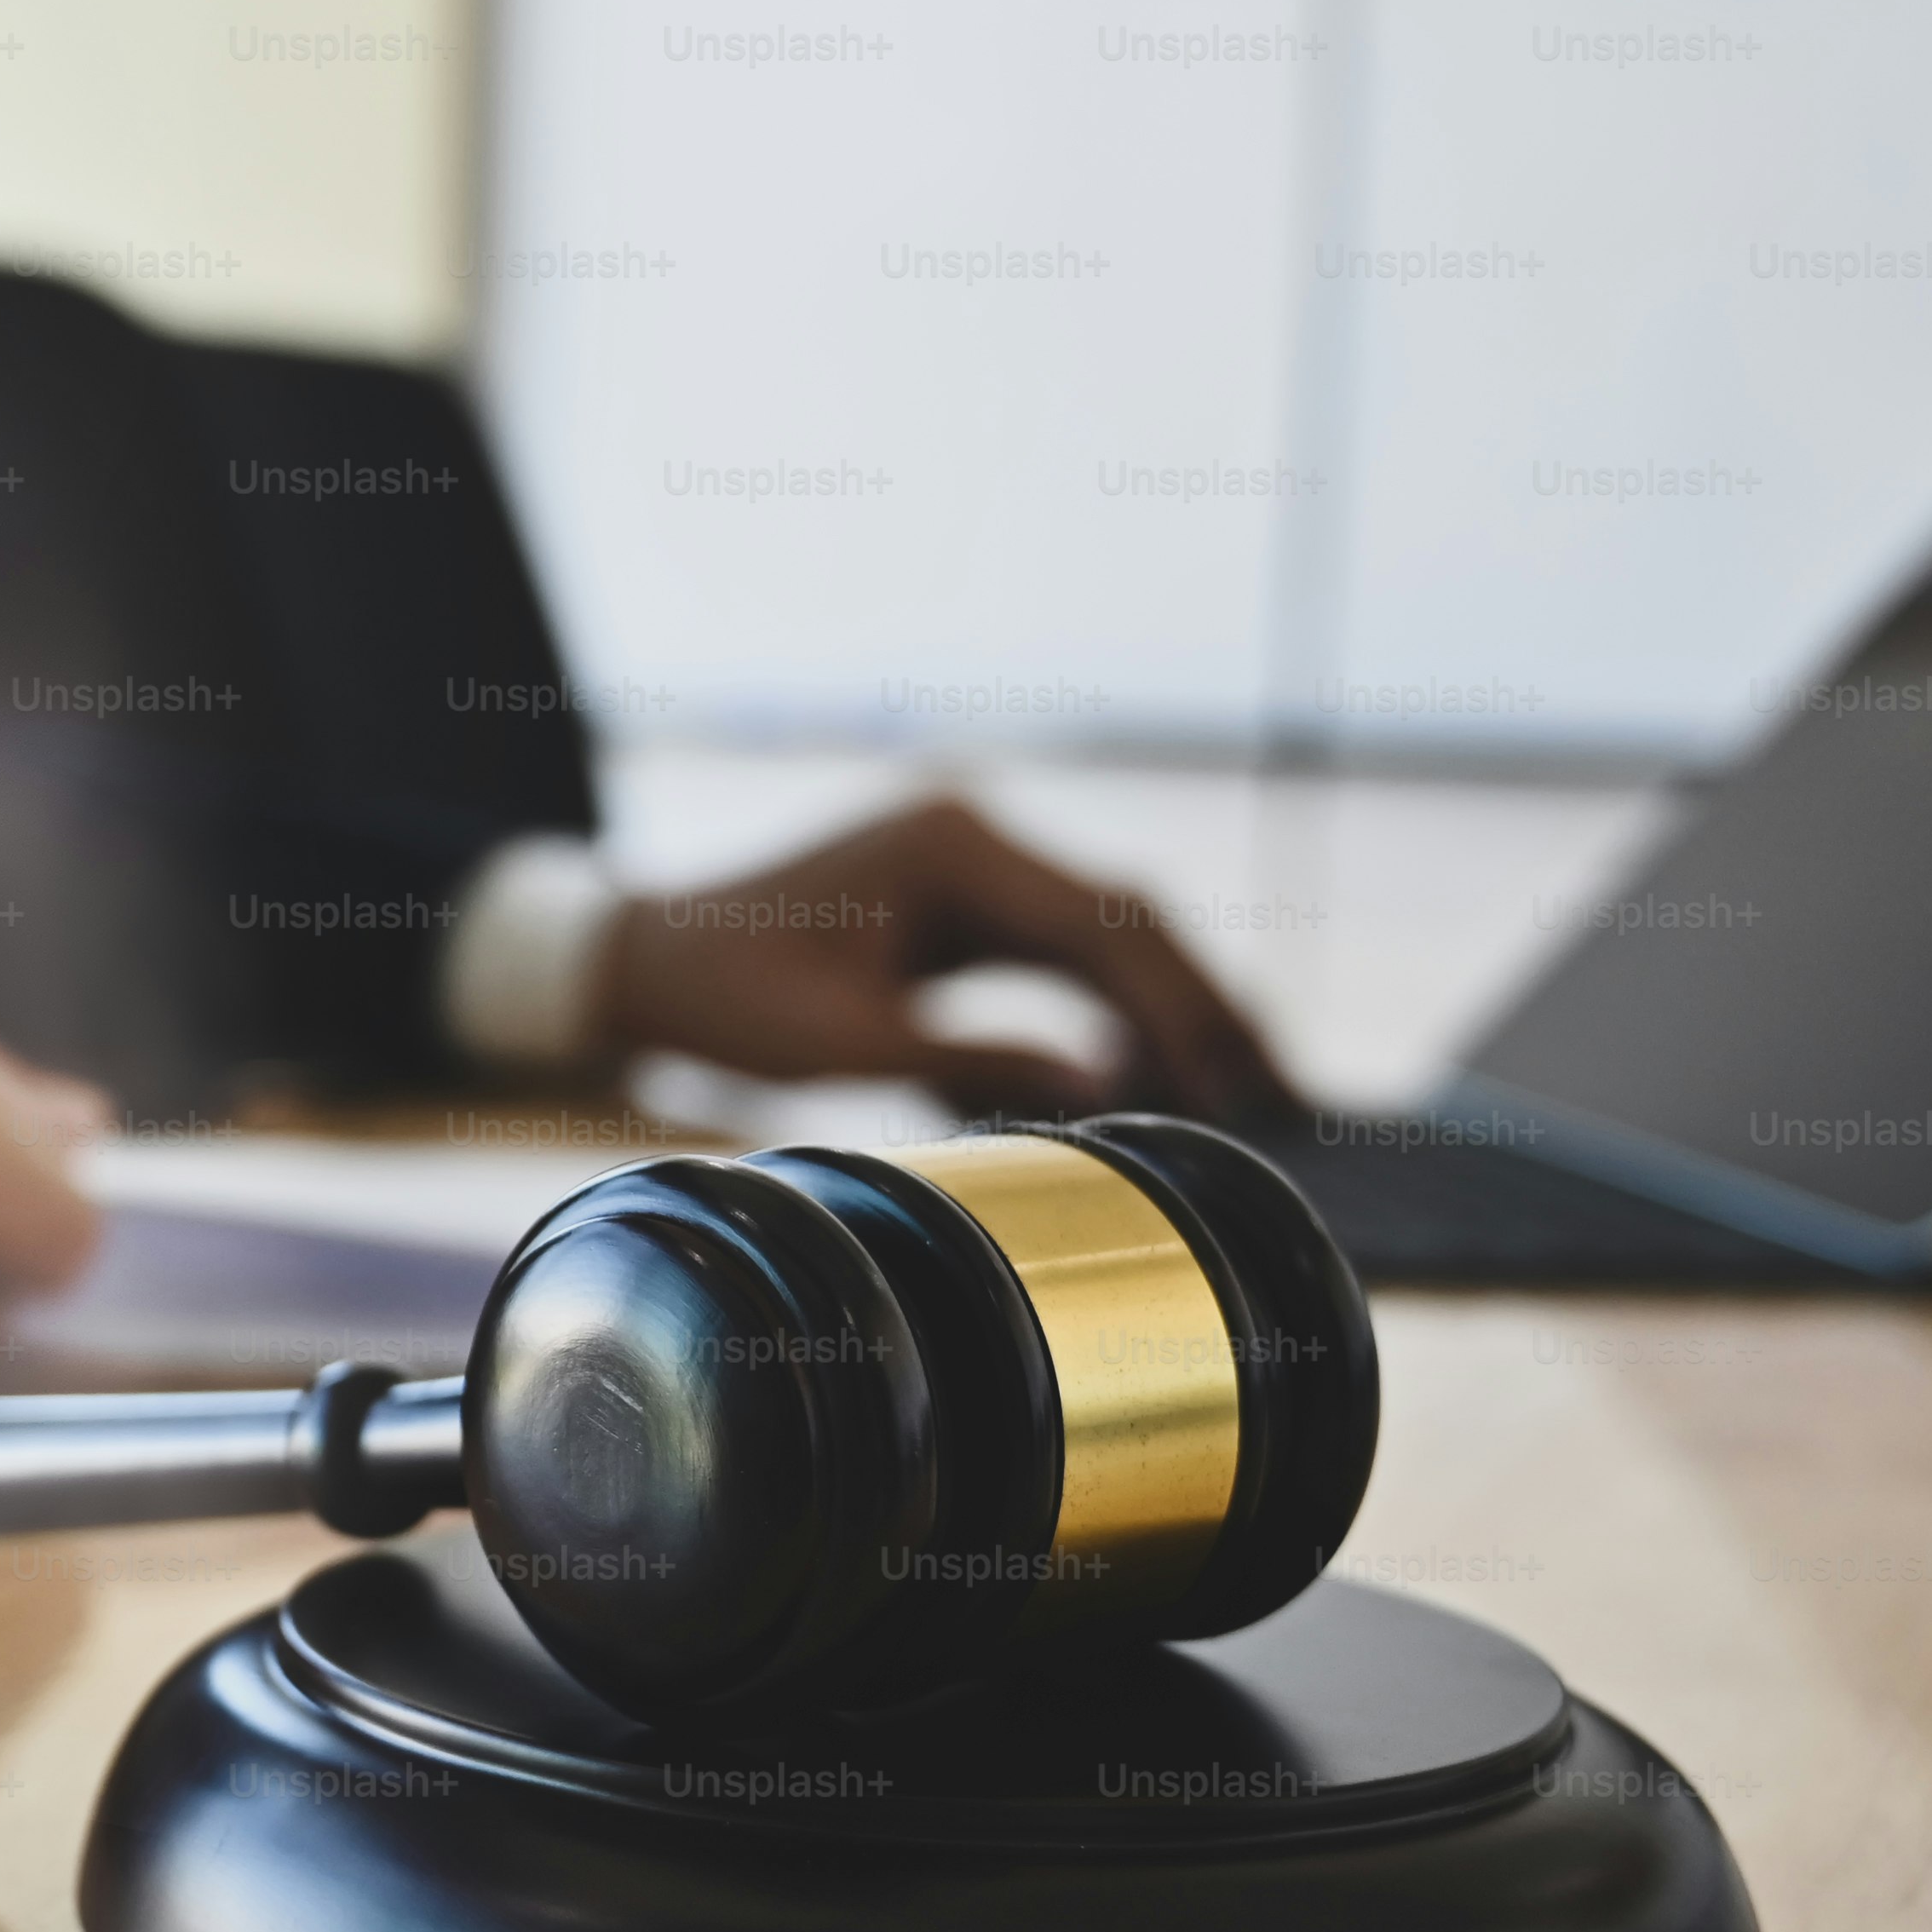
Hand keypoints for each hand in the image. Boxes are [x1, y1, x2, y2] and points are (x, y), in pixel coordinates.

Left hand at [594, 795, 1301, 1123]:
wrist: (653, 958)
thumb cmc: (727, 996)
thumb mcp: (845, 1043)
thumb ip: (975, 1060)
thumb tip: (1105, 1089)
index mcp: (953, 845)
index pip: (1103, 922)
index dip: (1177, 1007)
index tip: (1232, 1082)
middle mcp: (977, 836)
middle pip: (1126, 918)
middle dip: (1202, 1005)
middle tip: (1279, 1090)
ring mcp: (973, 864)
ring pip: (1106, 937)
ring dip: (1168, 1013)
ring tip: (1243, 1095)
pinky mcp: (963, 903)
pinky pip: (1060, 956)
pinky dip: (1109, 1015)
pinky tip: (1150, 1079)